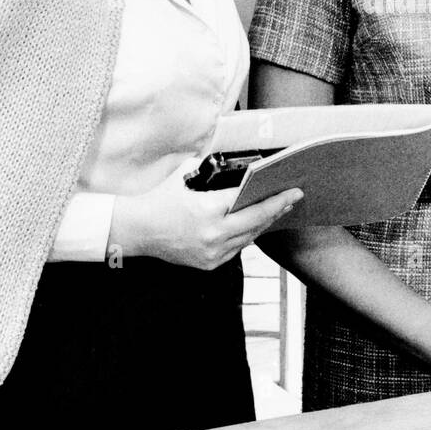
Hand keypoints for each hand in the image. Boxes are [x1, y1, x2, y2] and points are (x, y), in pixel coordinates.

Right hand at [112, 161, 302, 270]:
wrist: (137, 231)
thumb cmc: (160, 199)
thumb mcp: (185, 175)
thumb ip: (210, 169)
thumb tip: (234, 165)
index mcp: (208, 211)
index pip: (250, 203)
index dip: (274, 197)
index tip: (293, 191)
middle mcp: (213, 235)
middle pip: (256, 222)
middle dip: (277, 209)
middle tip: (293, 198)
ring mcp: (212, 253)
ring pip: (249, 238)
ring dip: (264, 223)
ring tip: (277, 209)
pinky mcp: (209, 264)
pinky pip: (237, 248)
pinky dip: (247, 235)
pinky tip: (255, 224)